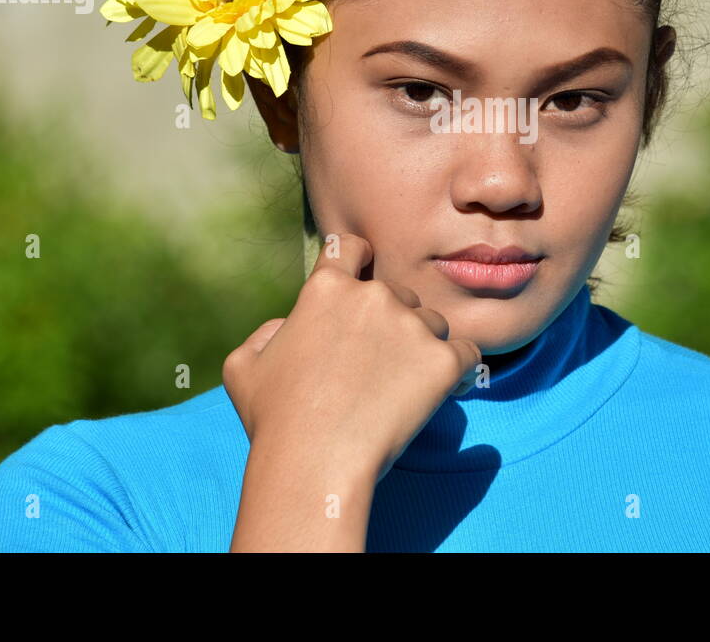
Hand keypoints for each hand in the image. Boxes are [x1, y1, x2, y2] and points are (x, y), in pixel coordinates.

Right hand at [222, 233, 481, 483]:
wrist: (314, 462)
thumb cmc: (276, 420)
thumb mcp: (242, 368)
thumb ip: (266, 334)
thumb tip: (287, 327)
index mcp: (327, 288)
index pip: (352, 248)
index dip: (358, 259)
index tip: (363, 278)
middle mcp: (373, 296)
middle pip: (397, 294)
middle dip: (392, 321)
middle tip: (378, 365)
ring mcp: (412, 326)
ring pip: (432, 323)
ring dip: (423, 345)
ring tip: (404, 386)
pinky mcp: (443, 361)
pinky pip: (467, 353)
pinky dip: (460, 369)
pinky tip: (448, 388)